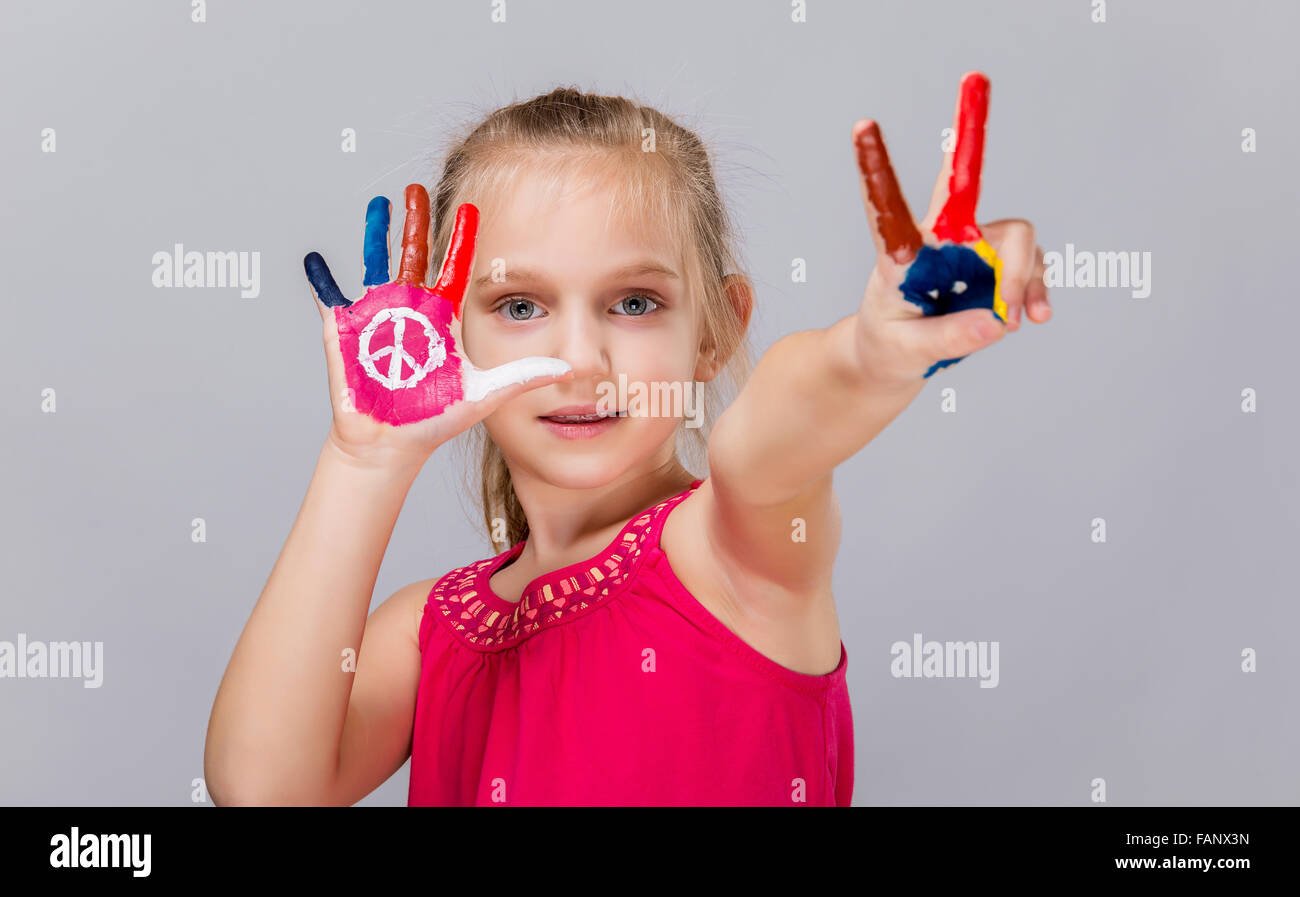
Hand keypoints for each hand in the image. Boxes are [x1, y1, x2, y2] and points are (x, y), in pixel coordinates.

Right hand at [303, 184, 571, 465]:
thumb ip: (524, 376)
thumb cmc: (434, 420)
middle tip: (417, 188)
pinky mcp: (345, 332)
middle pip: (413, 254)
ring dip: (374, 234)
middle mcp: (409, 310)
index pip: (453, 268)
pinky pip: (329, 300)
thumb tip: (569, 368)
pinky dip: (321, 280)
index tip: (470, 208)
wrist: (393, 444)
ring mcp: (376, 317)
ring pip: (374, 264)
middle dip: (415, 221)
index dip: (460, 239)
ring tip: (378, 204)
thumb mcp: (484, 394)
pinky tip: (315, 259)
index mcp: (440, 318)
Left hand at [852, 71, 1050, 385]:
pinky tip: (1035, 315)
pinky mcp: (1000, 269)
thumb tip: (997, 323)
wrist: (894, 359)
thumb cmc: (887, 345)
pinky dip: (1036, 291)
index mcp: (902, 252)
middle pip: (965, 185)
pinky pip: (1033, 268)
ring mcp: (975, 250)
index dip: (877, 166)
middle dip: (971, 130)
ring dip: (1024, 278)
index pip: (888, 206)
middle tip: (976, 78)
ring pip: (1017, 240)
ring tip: (1014, 320)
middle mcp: (940, 239)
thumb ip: (948, 338)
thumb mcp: (905, 350)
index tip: (861, 125)